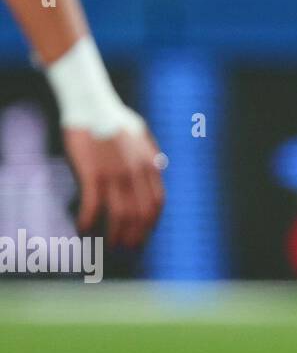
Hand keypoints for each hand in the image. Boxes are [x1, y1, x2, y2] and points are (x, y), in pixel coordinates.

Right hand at [64, 118, 164, 247]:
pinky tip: (83, 229)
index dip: (151, 223)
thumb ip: (150, 153)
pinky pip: (93, 205)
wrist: (92, 104)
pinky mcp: (93, 173)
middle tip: (128, 248)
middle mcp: (136, 172)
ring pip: (120, 215)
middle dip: (136, 235)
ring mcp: (115, 173)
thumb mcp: (141, 135)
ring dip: (115, 234)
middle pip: (140, 214)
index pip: (156, 203)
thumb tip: (158, 167)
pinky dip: (88, 220)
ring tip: (109, 246)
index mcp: (149, 164)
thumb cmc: (114, 119)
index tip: (144, 234)